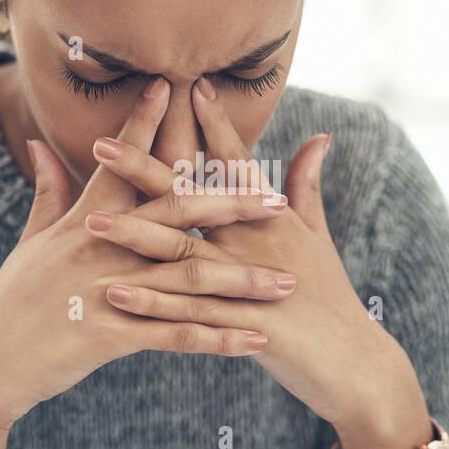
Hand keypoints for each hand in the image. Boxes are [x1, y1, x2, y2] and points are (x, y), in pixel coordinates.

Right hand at [0, 78, 298, 434]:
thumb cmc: (10, 304)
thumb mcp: (29, 243)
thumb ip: (46, 193)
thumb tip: (38, 143)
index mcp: (82, 222)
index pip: (123, 163)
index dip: (148, 124)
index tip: (177, 87)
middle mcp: (99, 247)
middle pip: (175, 213)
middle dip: (231, 204)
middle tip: (277, 200)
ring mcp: (105, 289)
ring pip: (188, 277)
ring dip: (243, 281)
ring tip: (288, 284)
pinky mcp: (108, 335)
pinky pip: (175, 335)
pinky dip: (219, 338)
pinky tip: (256, 341)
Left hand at [85, 78, 425, 431]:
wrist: (355, 364)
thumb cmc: (331, 298)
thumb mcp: (318, 237)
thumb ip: (306, 186)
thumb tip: (318, 135)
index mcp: (273, 219)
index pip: (236, 163)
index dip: (212, 123)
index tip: (184, 85)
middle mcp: (260, 243)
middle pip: (196, 199)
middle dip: (146, 170)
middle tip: (101, 143)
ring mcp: (252, 285)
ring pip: (185, 255)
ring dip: (136, 237)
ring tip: (92, 223)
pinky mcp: (246, 327)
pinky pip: (190, 314)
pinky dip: (153, 303)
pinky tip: (116, 292)